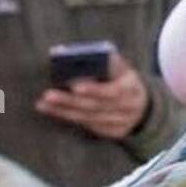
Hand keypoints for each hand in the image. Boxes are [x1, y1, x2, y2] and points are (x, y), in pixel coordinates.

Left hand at [34, 49, 148, 140]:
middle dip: (69, 101)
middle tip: (48, 95)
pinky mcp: (113, 132)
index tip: (74, 86)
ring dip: (63, 110)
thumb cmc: (124, 80)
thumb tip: (83, 54)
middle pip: (95, 106)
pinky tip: (52, 111)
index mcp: (131, 88)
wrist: (141, 105)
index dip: (94, 89)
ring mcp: (122, 122)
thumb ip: (108, 63)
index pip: (113, 91)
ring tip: (43, 103)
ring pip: (88, 118)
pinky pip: (87, 126)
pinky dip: (68, 118)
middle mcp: (129, 108)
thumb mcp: (122, 69)